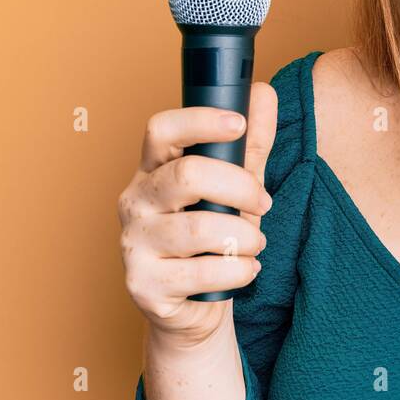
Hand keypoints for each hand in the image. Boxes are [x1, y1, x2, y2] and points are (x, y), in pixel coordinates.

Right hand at [117, 81, 278, 348]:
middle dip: (241, 187)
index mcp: (153, 169)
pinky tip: (244, 270)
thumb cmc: (215, 239)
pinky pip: (201, 273)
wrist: (195, 306)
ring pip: (199, 228)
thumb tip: (264, 92)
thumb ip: (250, 144)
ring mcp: (135, 243)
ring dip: (243, 236)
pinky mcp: (144, 284)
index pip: (160, 130)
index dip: (200, 121)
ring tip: (253, 244)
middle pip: (188, 174)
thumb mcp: (235, 187)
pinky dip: (237, 271)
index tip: (238, 123)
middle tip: (263, 203)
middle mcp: (136, 201)